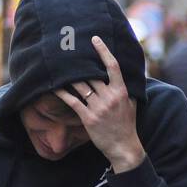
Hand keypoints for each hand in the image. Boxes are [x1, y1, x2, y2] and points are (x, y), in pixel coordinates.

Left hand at [54, 35, 145, 172]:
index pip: (112, 66)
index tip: (94, 39)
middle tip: (69, 51)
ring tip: (59, 65)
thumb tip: (121, 74)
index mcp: (121, 91)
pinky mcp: (89, 118)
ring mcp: (99, 108)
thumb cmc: (127, 125)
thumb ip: (125, 88)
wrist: (124, 147)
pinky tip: (54, 86)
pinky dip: (63, 93)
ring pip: (81, 86)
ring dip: (69, 76)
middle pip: (92, 74)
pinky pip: (73, 102)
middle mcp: (110, 97)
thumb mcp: (132, 104)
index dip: (103, 51)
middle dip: (80, 63)